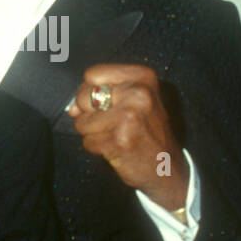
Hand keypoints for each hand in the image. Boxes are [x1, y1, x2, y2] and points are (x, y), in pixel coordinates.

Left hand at [69, 64, 188, 211]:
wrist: (168, 167)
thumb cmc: (147, 132)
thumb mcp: (136, 100)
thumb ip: (102, 94)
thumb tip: (72, 107)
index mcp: (143, 77)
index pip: (93, 74)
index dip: (90, 91)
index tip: (103, 105)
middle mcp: (138, 92)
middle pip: (84, 96)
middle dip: (89, 114)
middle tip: (111, 124)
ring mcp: (129, 116)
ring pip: (83, 122)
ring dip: (93, 134)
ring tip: (115, 136)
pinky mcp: (119, 139)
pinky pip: (88, 141)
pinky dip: (97, 148)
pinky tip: (116, 148)